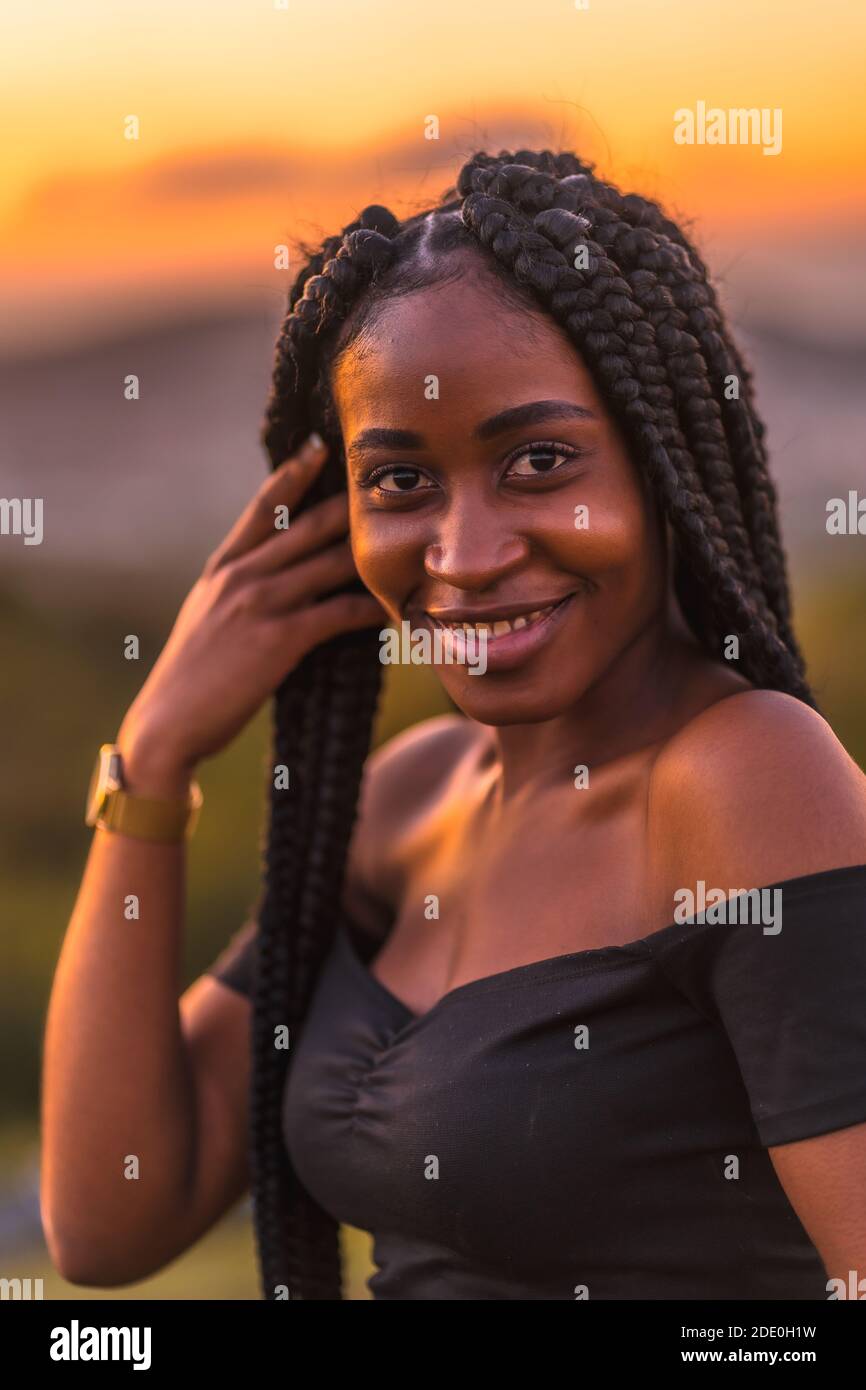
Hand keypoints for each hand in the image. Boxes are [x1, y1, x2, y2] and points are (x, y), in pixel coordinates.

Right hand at [116, 434, 386, 784]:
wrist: (169, 722)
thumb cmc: (192, 678)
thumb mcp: (207, 617)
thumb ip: (236, 589)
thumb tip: (272, 574)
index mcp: (222, 568)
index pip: (261, 507)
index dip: (293, 474)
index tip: (320, 447)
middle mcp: (240, 576)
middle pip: (307, 525)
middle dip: (348, 502)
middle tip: (387, 482)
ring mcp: (260, 604)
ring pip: (328, 563)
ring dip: (369, 555)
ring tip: (406, 543)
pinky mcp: (279, 638)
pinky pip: (338, 613)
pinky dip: (369, 609)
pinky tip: (393, 609)